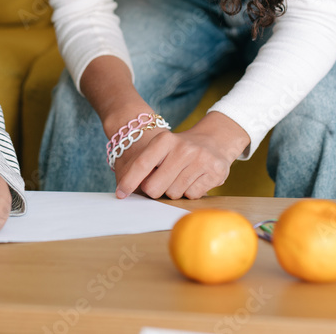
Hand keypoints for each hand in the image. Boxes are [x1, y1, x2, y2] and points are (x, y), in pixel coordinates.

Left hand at [113, 112, 249, 199]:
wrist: (215, 141)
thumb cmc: (181, 150)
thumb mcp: (163, 148)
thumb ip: (146, 165)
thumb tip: (125, 189)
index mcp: (165, 140)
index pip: (142, 164)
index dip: (129, 182)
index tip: (120, 194)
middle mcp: (183, 148)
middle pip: (154, 187)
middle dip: (155, 189)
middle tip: (163, 181)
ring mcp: (200, 160)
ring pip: (173, 194)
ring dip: (174, 191)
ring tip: (182, 177)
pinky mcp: (215, 172)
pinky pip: (191, 196)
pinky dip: (190, 192)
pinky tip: (195, 180)